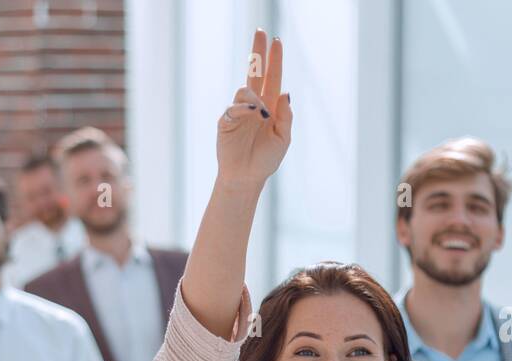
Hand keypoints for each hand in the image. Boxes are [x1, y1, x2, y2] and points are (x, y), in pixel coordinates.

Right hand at [216, 29, 291, 188]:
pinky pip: (234, 107)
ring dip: (255, 96)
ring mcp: (239, 112)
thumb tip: (285, 92)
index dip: (274, 59)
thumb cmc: (265, 160)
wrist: (246, 178)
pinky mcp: (225, 121)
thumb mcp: (283, 138)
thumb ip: (286, 116)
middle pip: (255, 72)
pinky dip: (244, 108)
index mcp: (270, 107)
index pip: (272, 77)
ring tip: (262, 113)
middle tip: (260, 32)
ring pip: (244, 89)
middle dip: (258, 52)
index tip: (276, 41)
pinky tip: (253, 114)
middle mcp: (254, 105)